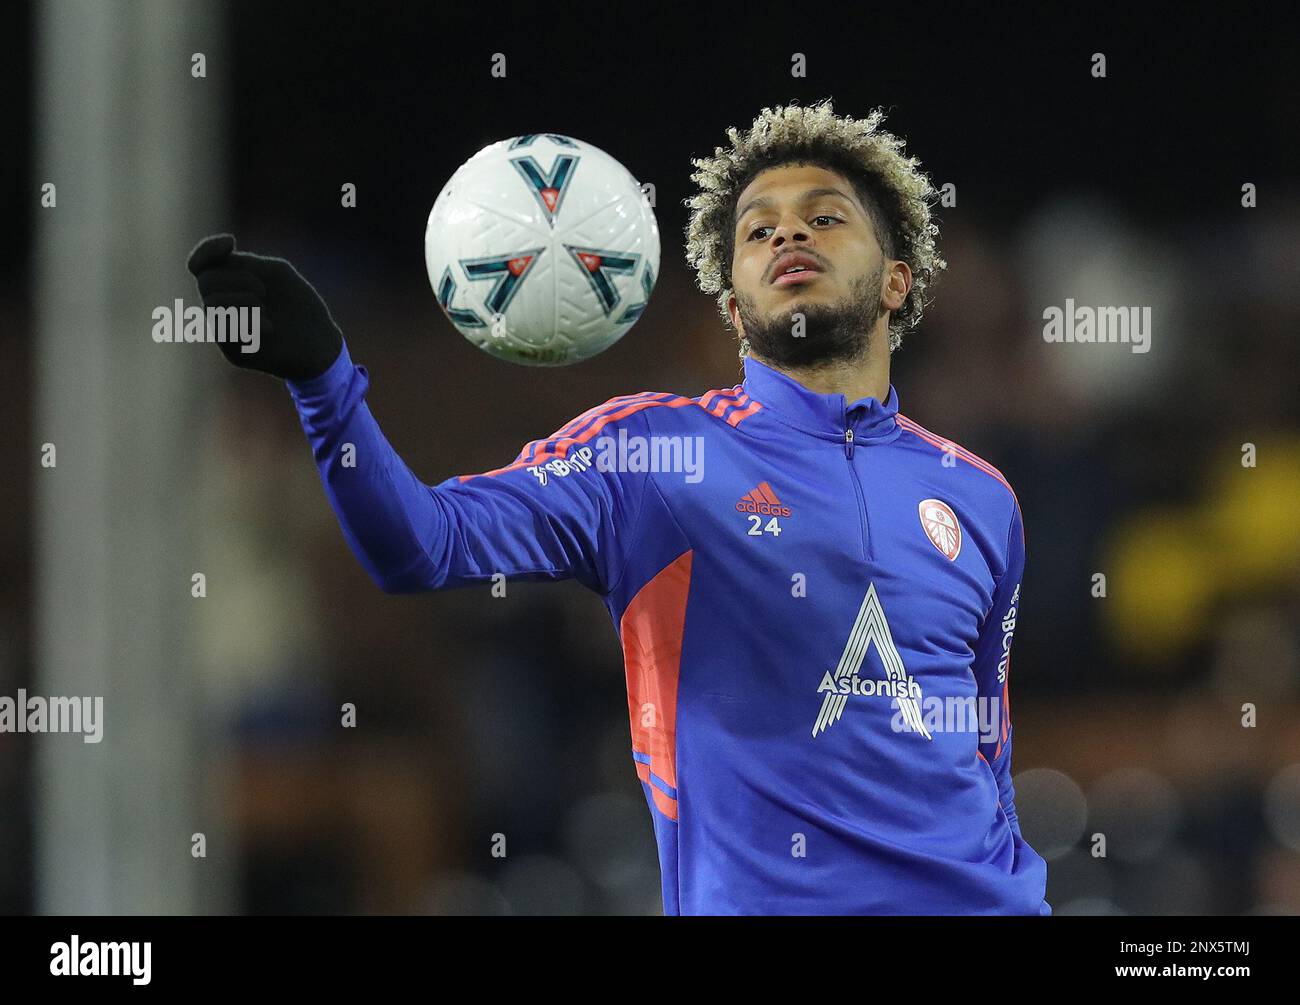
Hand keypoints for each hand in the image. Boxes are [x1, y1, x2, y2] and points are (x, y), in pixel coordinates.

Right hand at [186, 233, 343, 380]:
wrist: (320, 342)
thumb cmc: (299, 304)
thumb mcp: (275, 273)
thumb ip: (246, 261)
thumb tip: (227, 245)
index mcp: (230, 286)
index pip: (199, 264)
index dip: (206, 250)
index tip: (231, 242)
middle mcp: (222, 307)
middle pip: (205, 280)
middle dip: (238, 279)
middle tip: (263, 291)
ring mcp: (226, 329)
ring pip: (211, 303)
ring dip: (244, 300)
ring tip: (266, 311)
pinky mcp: (233, 352)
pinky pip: (222, 329)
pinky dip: (249, 322)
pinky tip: (270, 329)